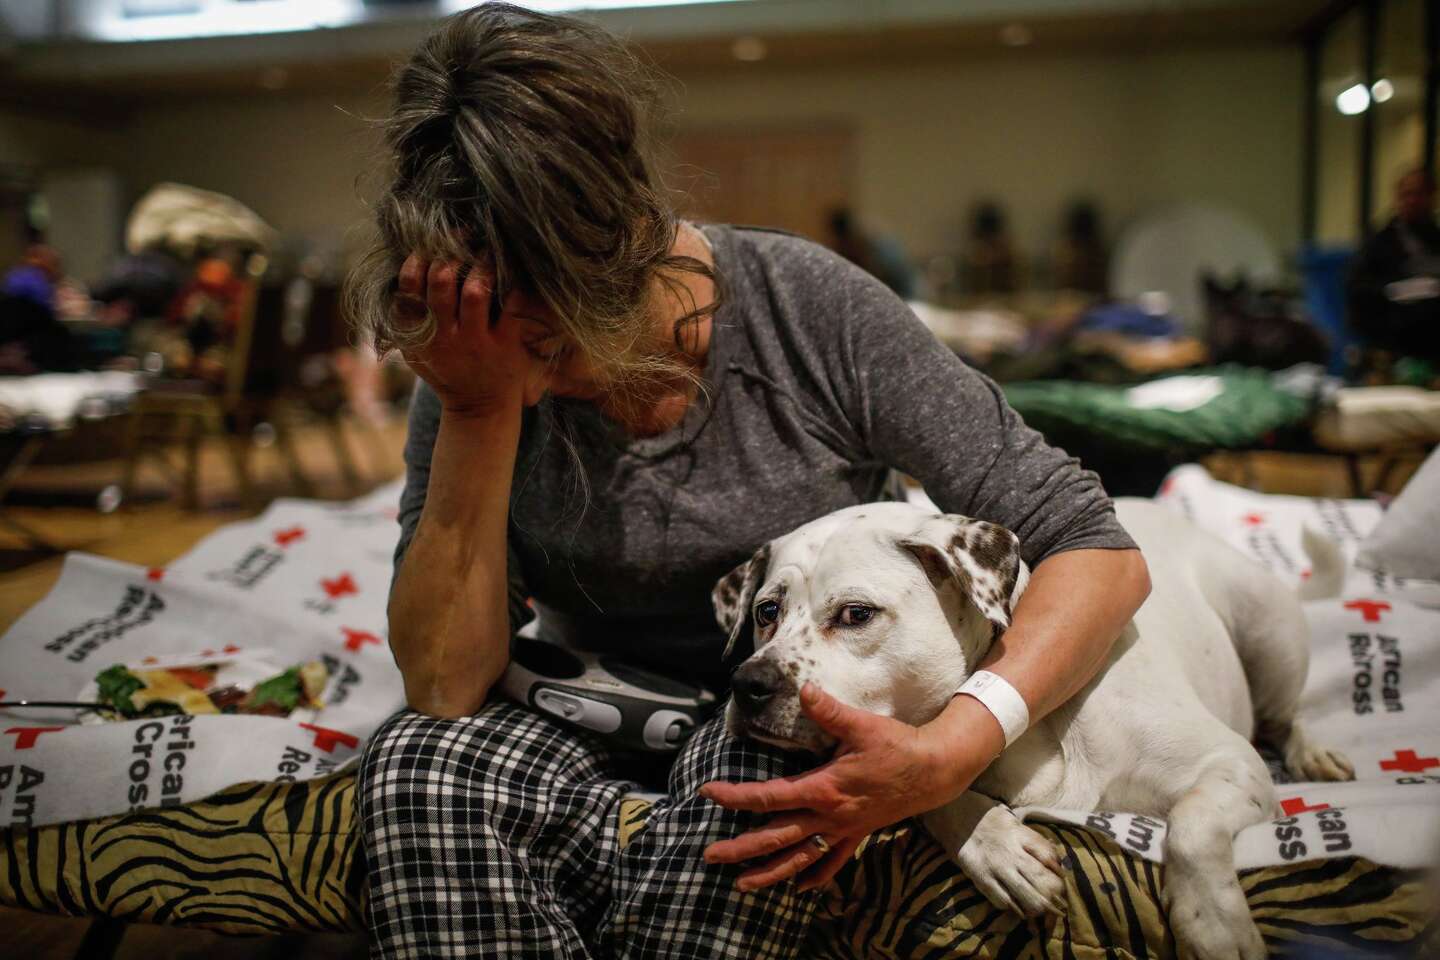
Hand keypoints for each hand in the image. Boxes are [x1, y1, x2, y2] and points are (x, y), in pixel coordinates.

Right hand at [394, 255, 547, 416]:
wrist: (480, 408)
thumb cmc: (446, 371)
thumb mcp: (415, 351)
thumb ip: (404, 318)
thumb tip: (402, 267)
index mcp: (418, 335)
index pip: (409, 288)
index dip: (417, 260)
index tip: (429, 245)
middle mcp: (445, 338)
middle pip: (441, 283)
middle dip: (450, 255)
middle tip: (460, 240)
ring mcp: (477, 342)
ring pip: (476, 292)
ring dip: (481, 265)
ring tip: (485, 252)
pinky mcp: (506, 345)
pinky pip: (510, 306)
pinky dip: (510, 283)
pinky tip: (508, 271)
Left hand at [701, 684, 979, 892]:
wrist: (934, 771)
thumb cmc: (897, 746)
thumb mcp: (862, 725)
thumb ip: (829, 710)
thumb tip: (804, 689)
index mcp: (824, 788)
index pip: (770, 797)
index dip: (737, 797)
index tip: (710, 793)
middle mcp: (829, 816)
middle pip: (777, 837)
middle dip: (742, 849)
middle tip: (710, 856)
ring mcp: (843, 829)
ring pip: (800, 858)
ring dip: (770, 873)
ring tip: (742, 886)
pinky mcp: (857, 833)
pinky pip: (832, 861)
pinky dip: (814, 876)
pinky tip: (800, 888)